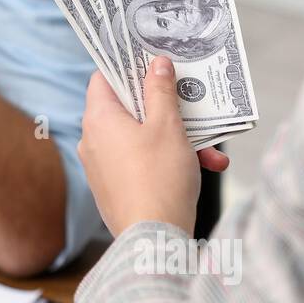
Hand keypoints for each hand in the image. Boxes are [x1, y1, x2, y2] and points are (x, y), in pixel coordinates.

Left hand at [77, 55, 229, 236]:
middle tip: (191, 103)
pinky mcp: (115, 187)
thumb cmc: (159, 178)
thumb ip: (161, 91)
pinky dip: (168, 160)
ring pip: (141, 138)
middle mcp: (93, 140)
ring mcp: (102, 166)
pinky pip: (142, 162)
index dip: (127, 67)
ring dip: (177, 138)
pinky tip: (206, 168)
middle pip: (128, 108)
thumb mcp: (168, 126)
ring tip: (211, 148)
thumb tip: (156, 64)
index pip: (103, 78)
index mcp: (98, 119)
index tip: (153, 63)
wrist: (153, 240)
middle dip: (165, 107)